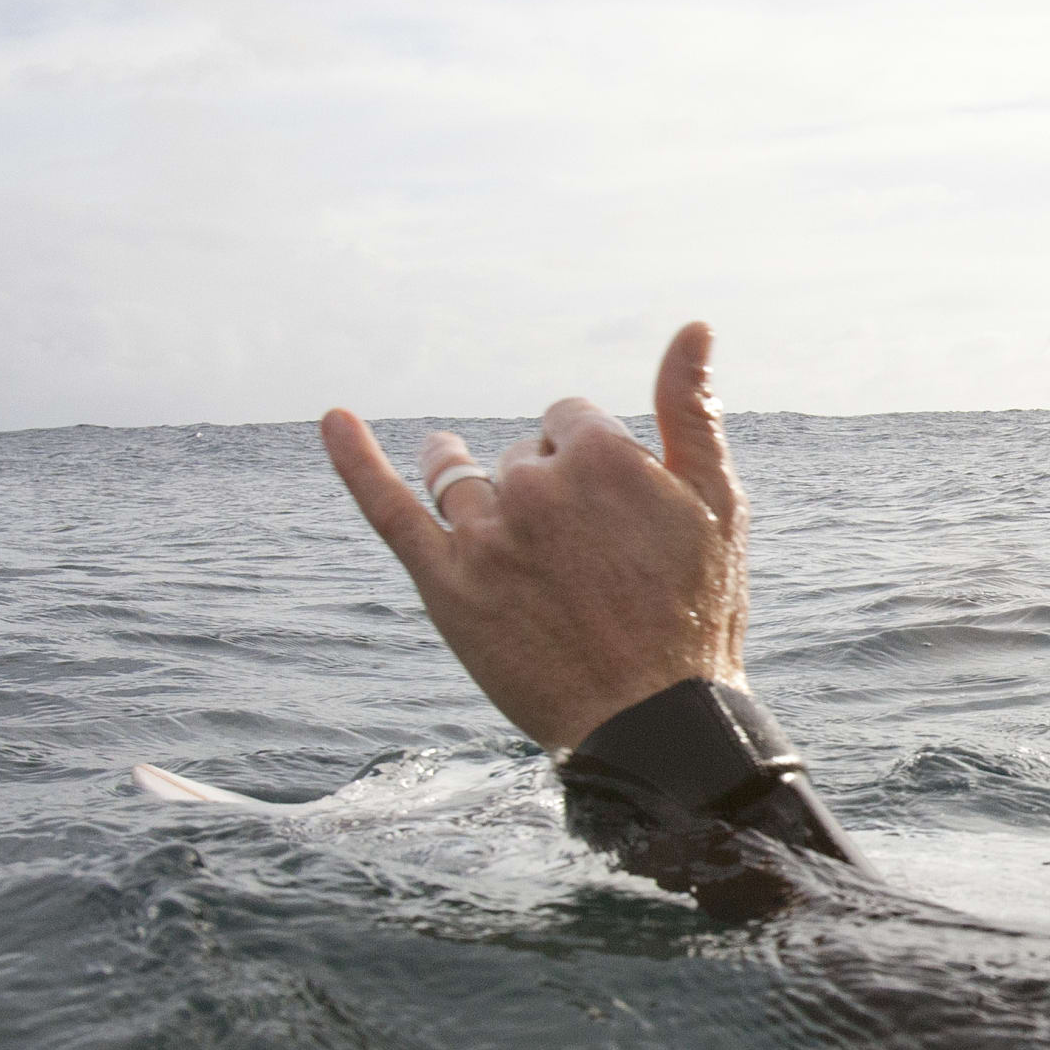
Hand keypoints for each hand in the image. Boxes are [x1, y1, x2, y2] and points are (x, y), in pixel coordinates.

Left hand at [320, 323, 749, 750]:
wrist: (653, 723)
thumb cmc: (695, 616)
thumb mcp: (718, 504)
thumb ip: (693, 410)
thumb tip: (693, 327)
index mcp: (600, 456)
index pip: (569, 420)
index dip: (590, 459)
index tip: (612, 511)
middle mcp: (534, 485)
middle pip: (520, 453)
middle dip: (543, 484)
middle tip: (580, 553)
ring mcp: (484, 534)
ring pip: (464, 477)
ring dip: (464, 470)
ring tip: (465, 477)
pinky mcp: (445, 583)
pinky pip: (389, 507)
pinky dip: (355, 461)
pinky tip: (332, 420)